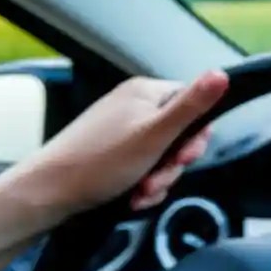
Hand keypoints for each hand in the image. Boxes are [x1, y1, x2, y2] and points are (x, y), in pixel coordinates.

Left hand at [27, 71, 228, 217]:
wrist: (47, 194)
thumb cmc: (97, 163)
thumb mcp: (156, 135)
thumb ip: (193, 106)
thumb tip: (223, 74)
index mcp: (145, 93)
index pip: (193, 104)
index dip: (196, 135)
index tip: (185, 157)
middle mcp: (133, 106)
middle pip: (179, 134)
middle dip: (173, 165)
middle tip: (157, 178)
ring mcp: (121, 130)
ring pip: (162, 156)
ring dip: (158, 180)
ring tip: (140, 192)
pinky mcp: (112, 152)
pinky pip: (143, 167)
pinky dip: (142, 185)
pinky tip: (132, 196)